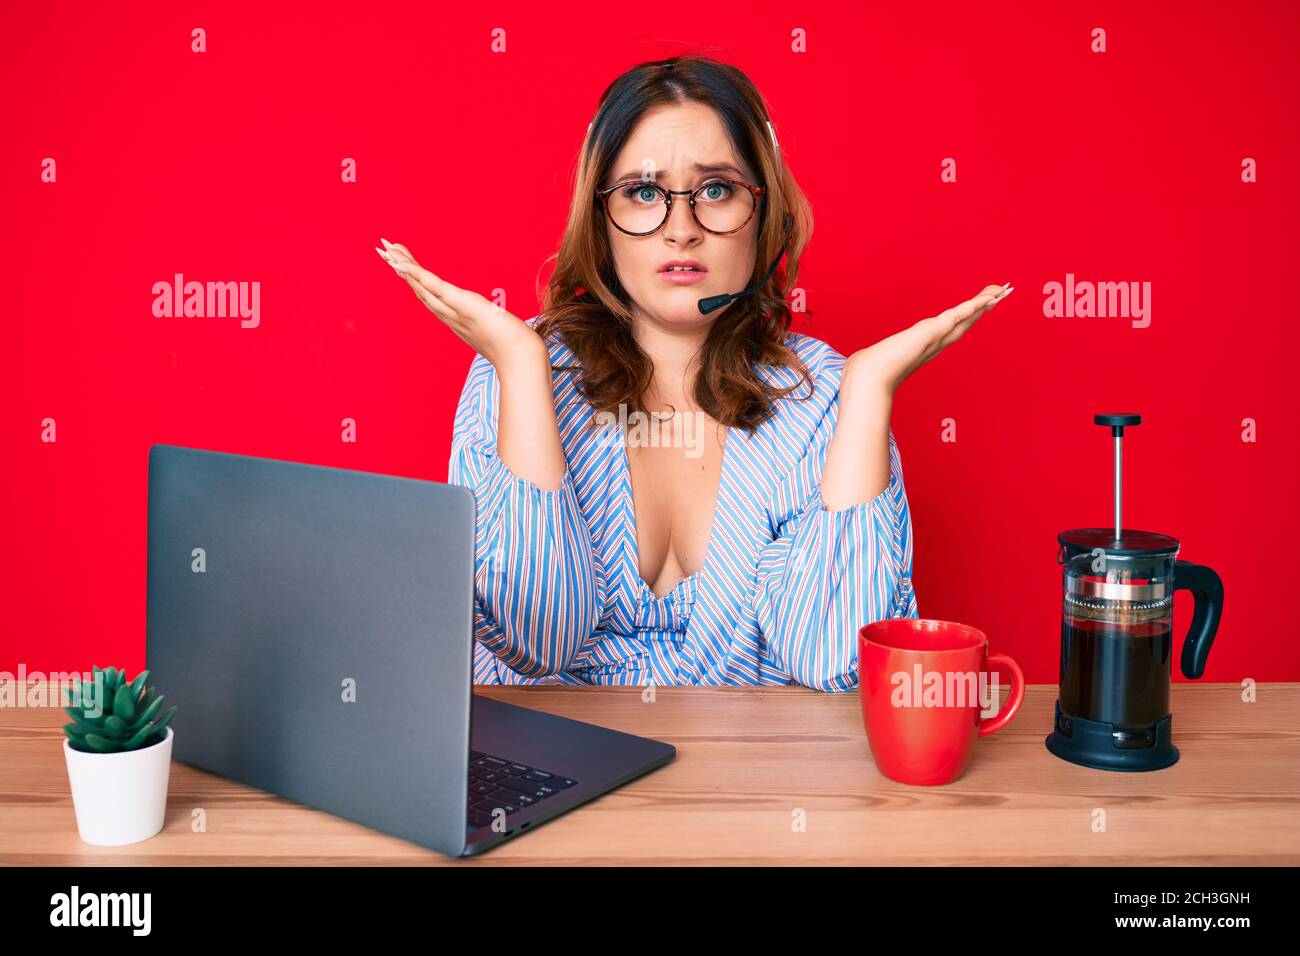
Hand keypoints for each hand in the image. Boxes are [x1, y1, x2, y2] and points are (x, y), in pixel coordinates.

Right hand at [375, 239, 545, 370]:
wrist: (521, 360)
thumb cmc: (516, 349)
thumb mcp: (501, 333)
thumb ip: (494, 326)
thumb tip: (499, 321)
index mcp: (456, 320)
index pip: (430, 296)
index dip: (414, 280)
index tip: (401, 265)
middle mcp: (450, 317)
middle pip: (419, 289)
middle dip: (401, 268)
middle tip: (383, 248)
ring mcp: (454, 311)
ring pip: (421, 286)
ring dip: (402, 266)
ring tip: (385, 248)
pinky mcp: (462, 304)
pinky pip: (434, 287)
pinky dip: (416, 274)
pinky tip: (401, 263)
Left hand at [844, 283, 1012, 395]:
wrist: (869, 378)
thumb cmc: (872, 371)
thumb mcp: (881, 359)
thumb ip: (879, 358)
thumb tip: (860, 362)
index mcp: (928, 346)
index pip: (953, 328)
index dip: (969, 317)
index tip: (981, 307)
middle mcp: (937, 343)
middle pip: (967, 321)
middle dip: (985, 307)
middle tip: (1003, 293)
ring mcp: (937, 337)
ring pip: (967, 316)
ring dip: (985, 302)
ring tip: (1003, 290)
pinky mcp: (933, 331)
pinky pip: (959, 315)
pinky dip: (974, 306)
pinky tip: (987, 298)